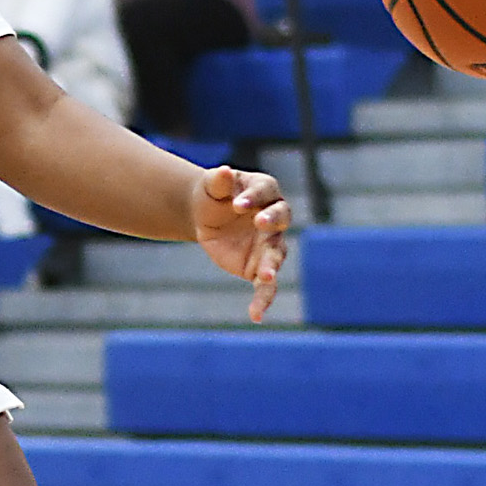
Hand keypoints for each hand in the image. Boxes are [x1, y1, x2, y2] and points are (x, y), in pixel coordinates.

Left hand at [193, 166, 291, 321]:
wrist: (204, 215)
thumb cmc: (212, 194)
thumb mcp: (210, 185)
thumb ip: (218, 180)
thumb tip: (224, 171)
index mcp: (265, 191)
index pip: (266, 192)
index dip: (254, 197)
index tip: (237, 203)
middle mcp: (273, 218)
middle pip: (281, 219)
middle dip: (272, 221)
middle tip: (260, 222)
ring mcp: (269, 244)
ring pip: (277, 254)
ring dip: (272, 264)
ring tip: (266, 276)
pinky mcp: (259, 266)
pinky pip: (265, 286)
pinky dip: (262, 300)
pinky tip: (256, 315)